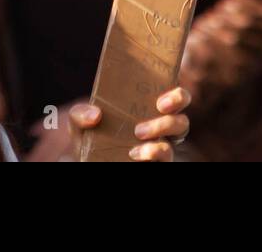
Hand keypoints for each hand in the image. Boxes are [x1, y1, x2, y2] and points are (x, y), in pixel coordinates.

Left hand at [68, 86, 190, 161]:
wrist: (85, 160)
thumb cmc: (89, 136)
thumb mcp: (79, 122)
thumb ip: (80, 114)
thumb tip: (95, 115)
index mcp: (150, 110)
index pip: (177, 99)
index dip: (178, 97)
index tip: (161, 101)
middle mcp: (160, 131)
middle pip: (182, 122)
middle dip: (170, 121)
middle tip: (151, 117)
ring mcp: (158, 150)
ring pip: (173, 144)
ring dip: (159, 139)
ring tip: (136, 139)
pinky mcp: (155, 164)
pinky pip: (164, 160)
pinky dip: (152, 154)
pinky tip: (133, 154)